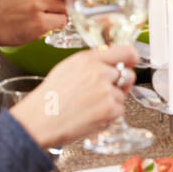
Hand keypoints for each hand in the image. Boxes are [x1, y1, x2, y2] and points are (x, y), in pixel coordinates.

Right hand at [9, 45, 136, 149]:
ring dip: (111, 102)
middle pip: (128, 74)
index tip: (133, 61)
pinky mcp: (110, 109)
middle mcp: (100, 72)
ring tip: (89, 106)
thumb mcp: (67, 67)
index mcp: (89, 59)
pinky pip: (119, 111)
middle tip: (105, 92)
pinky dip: (109, 116)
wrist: (39, 120)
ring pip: (122, 95)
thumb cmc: (49, 98)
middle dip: (121, 84)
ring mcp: (107, 91)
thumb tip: (108, 63)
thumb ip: (91, 63)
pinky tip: (91, 115)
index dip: (132, 58)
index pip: (125, 51)